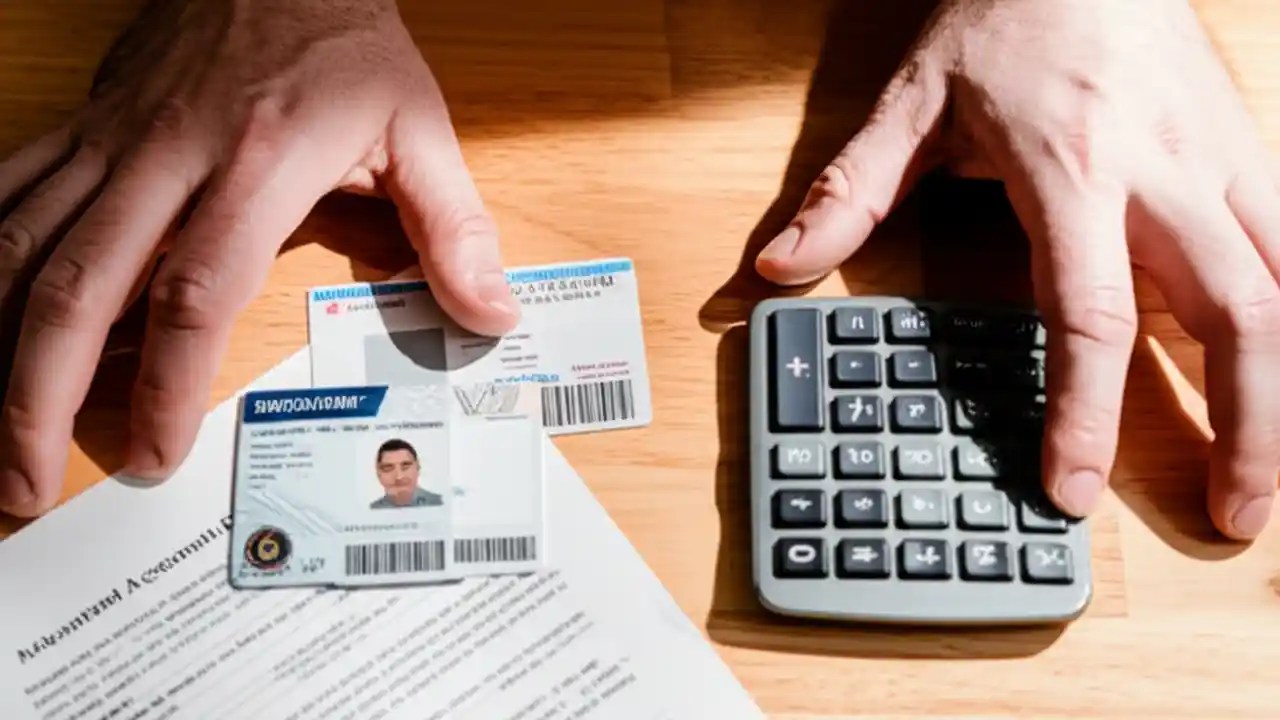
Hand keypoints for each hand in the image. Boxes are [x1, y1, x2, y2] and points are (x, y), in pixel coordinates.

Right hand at [0, 0, 519, 516]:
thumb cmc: (349, 44)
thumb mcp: (422, 129)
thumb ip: (456, 229)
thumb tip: (491, 315)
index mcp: (260, 165)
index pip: (197, 293)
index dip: (166, 384)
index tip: (153, 454)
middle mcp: (169, 157)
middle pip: (78, 288)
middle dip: (38, 395)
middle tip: (22, 484)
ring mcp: (114, 141)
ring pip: (20, 247)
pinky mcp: (87, 127)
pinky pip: (9, 193)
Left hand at [755, 0, 1279, 539]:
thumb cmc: (1007, 14)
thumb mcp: (914, 100)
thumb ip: (849, 191)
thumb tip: (780, 266)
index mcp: (1071, 170)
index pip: (1087, 315)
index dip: (1085, 413)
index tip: (1074, 488)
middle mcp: (1162, 175)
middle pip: (1234, 317)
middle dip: (1244, 427)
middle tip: (1229, 514)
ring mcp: (1221, 162)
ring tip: (1270, 472)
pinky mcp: (1251, 152)